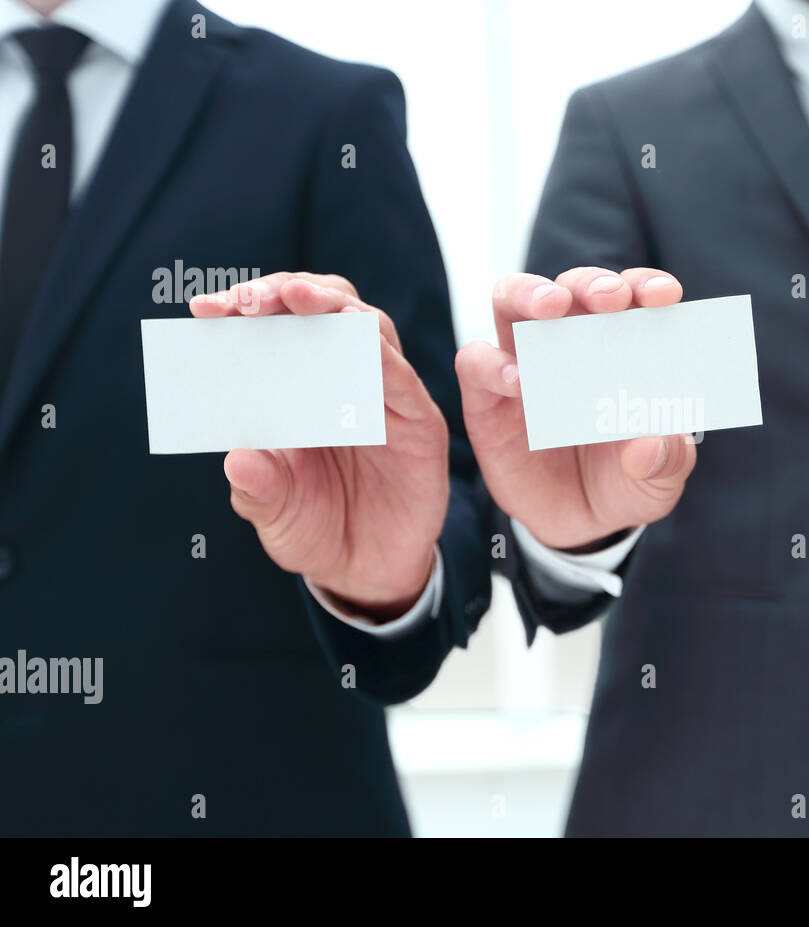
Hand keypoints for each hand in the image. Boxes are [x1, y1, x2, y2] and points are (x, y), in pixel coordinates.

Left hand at [190, 272, 447, 617]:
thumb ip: (257, 487)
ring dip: (334, 306)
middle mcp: (344, 381)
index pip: (278, 326)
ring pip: (369, 328)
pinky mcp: (419, 424)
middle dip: (287, 291)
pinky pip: (402, 380)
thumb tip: (237, 457)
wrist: (368, 574)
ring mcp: (386, 398)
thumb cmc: (317, 529)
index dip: (246, 308)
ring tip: (297, 297)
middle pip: (326, 308)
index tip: (205, 309)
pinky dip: (378, 357)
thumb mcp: (273, 513)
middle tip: (249, 299)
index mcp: (299, 389)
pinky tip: (353, 344)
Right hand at [455, 267, 696, 549]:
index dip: (646, 286)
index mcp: (623, 346)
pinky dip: (491, 364)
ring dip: (529, 293)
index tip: (664, 296)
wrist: (584, 528)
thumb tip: (650, 443)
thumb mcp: (661, 480)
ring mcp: (524, 365)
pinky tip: (517, 382)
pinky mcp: (487, 399)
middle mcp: (571, 343)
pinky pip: (475, 362)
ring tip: (551, 307)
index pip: (633, 299)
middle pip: (571, 288)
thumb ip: (667, 459)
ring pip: (511, 302)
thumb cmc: (627, 483)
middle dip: (590, 283)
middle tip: (609, 297)